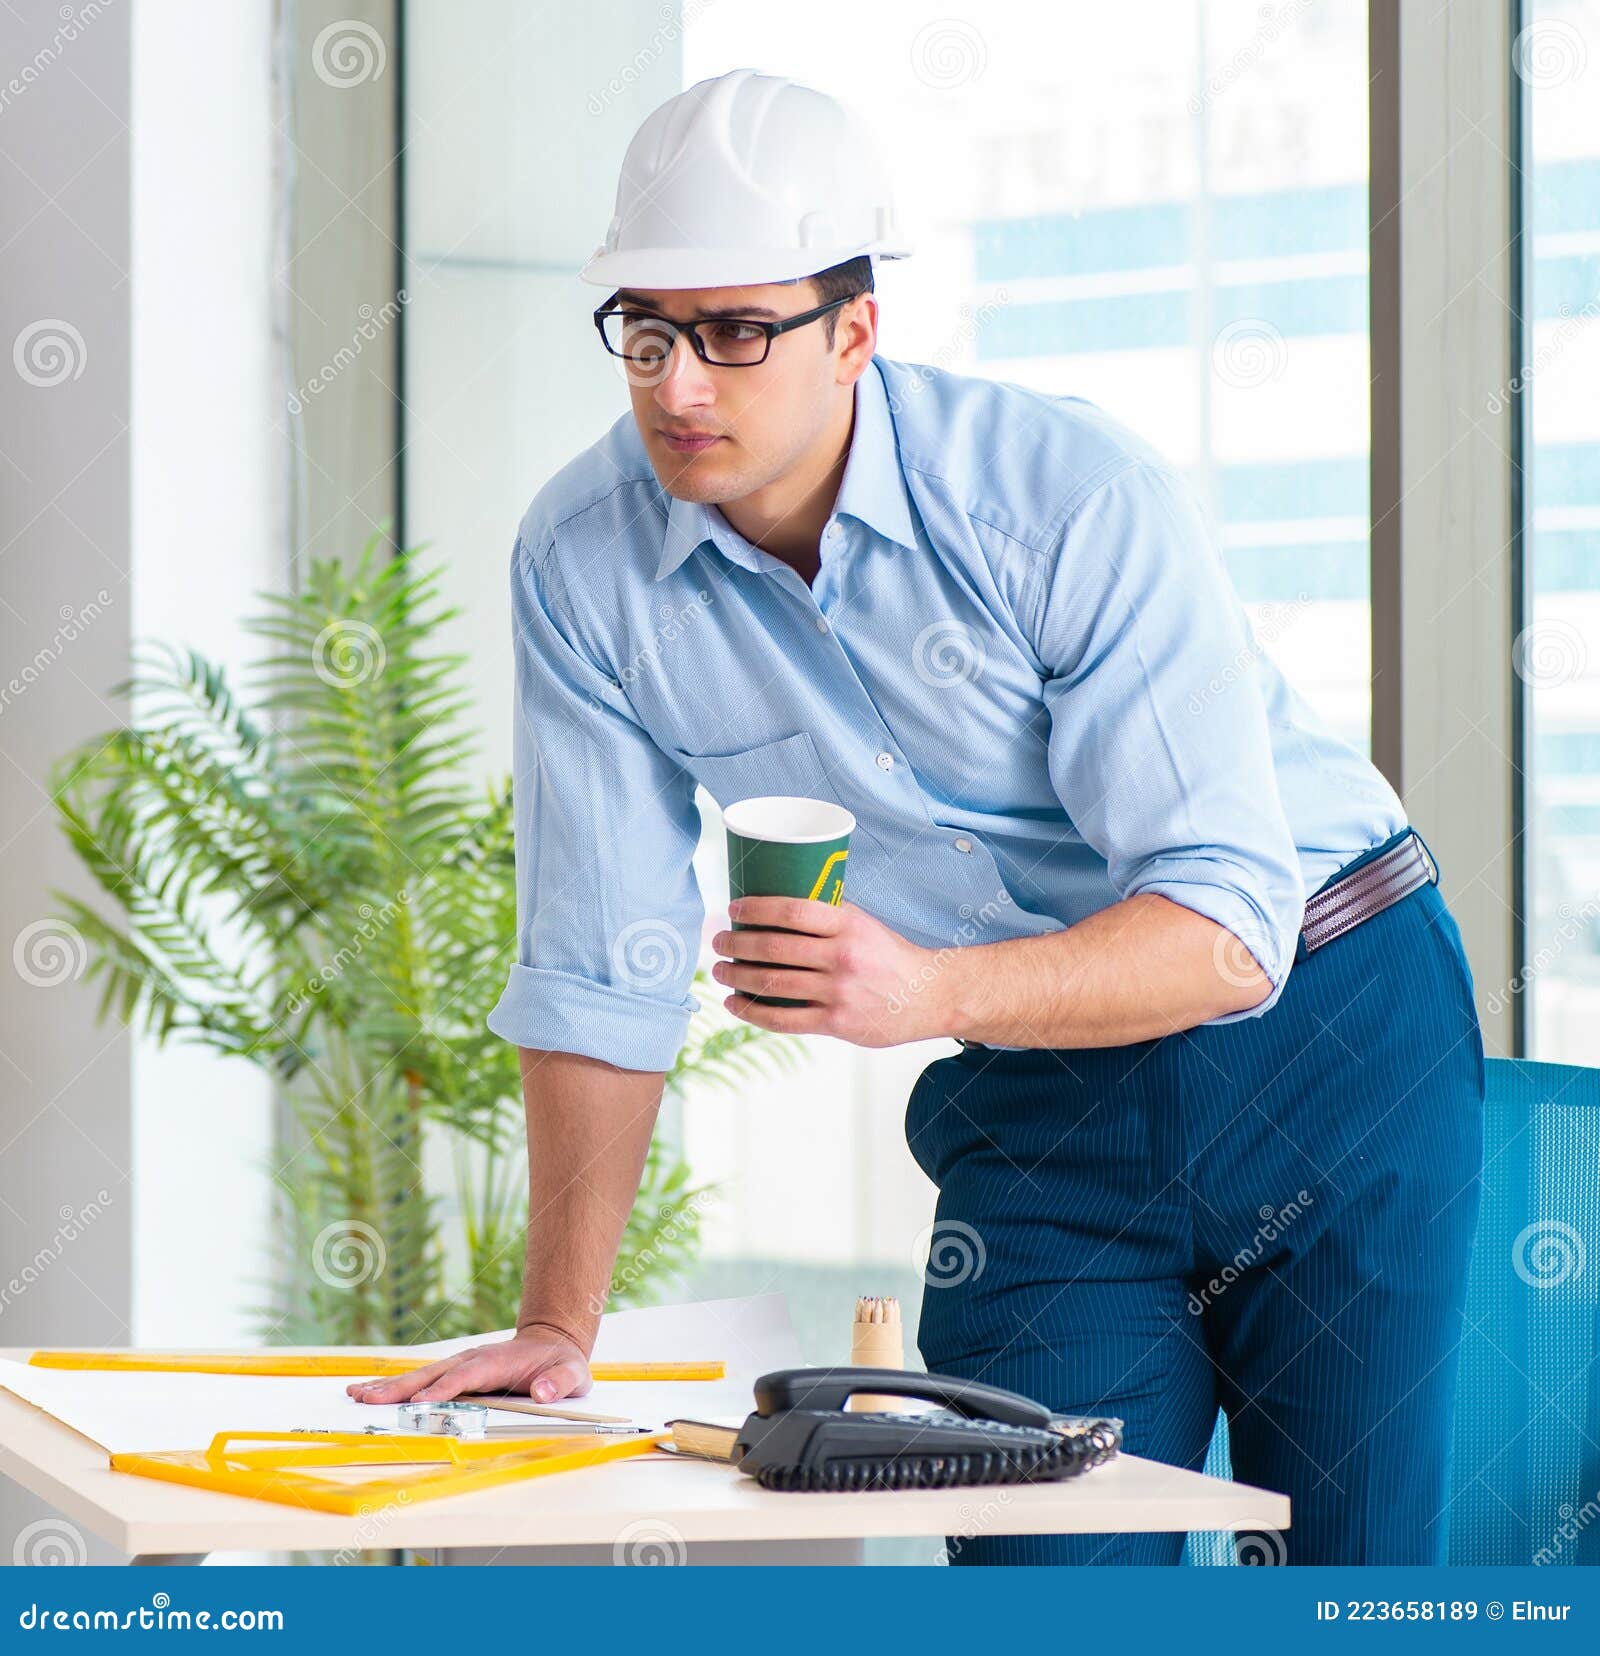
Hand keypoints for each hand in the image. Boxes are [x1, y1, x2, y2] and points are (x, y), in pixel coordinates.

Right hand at [345, 1324, 591, 1406]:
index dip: (445, 1389)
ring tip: (356, 1395)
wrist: (551, 1345)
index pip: (467, 1376)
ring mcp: (460, 1366)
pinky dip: (395, 1387)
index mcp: (496, 1362)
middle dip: (401, 1387)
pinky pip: (421, 1381)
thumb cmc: (560, 1365)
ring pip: (420, 1376)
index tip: (421, 1401)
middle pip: (432, 1374)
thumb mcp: (572, 1375)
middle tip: (367, 1399)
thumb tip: (543, 1391)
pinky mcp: (453, 1374)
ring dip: (389, 1387)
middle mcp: (471, 1361)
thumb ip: (560, 1382)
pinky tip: (369, 1394)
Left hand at [710, 897, 943, 1045]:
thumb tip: (776, 907)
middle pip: (774, 949)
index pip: (791, 911)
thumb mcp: (864, 924)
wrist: (929, 995)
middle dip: (736, 945)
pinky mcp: (837, 1022)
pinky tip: (736, 1003)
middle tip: (718, 942)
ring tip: (720, 970)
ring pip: (773, 984)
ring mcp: (838, 992)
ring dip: (738, 977)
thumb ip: (827, 917)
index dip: (756, 909)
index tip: (734, 909)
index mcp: (848, 925)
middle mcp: (842, 957)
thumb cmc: (890, 956)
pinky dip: (754, 1011)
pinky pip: (785, 1019)